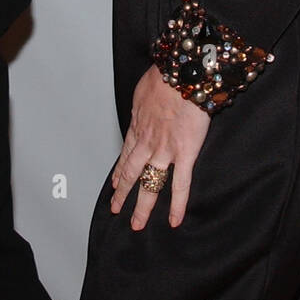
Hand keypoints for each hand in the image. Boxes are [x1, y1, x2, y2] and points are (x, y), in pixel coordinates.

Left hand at [110, 65, 209, 229]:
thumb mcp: (144, 90)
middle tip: (115, 209)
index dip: (119, 171)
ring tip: (136, 224)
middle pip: (131, 174)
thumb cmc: (164, 76)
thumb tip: (144, 106)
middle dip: (122, 194)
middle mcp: (147, 142)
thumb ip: (143, 104)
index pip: (126, 154)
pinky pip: (180, 185)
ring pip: (149, 184)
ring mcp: (164, 151)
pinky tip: (174, 221)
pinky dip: (177, 205)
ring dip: (141, 206)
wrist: (179, 74)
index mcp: (138, 126)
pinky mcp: (184, 154)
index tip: (115, 183)